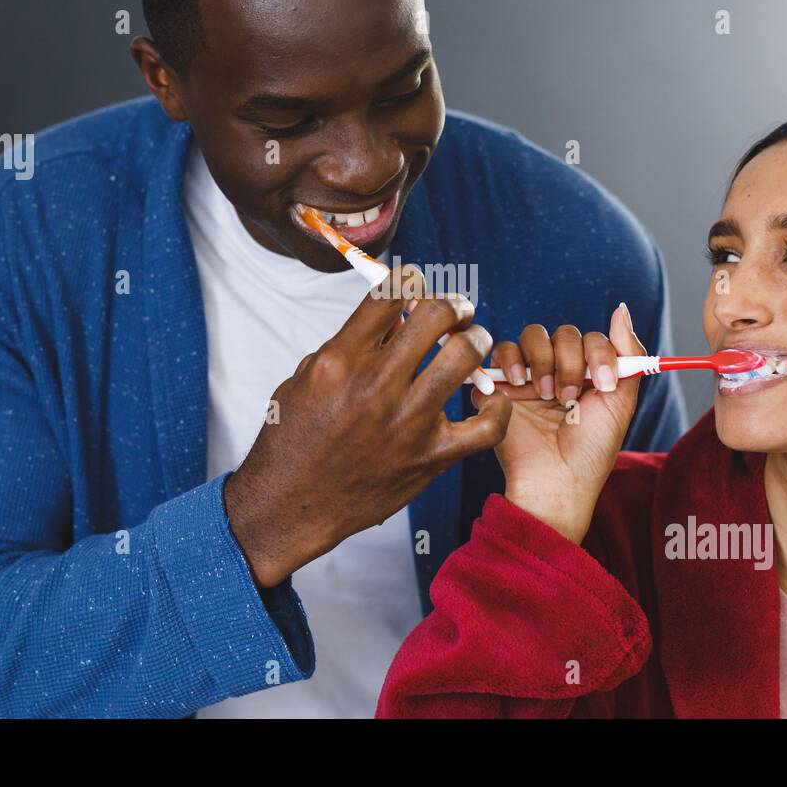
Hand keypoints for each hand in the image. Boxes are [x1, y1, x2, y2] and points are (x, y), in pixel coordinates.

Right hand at [224, 264, 512, 588]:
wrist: (289, 505)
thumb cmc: (293, 440)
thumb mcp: (306, 377)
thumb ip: (349, 344)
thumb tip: (394, 315)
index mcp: (340, 360)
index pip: (392, 293)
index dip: (412, 280)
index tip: (418, 287)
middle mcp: (376, 385)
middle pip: (436, 316)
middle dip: (452, 305)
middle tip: (456, 312)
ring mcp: (407, 423)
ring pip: (466, 357)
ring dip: (476, 341)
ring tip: (472, 345)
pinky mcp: (431, 457)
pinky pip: (487, 427)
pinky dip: (497, 410)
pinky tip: (490, 401)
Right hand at [475, 303, 643, 543]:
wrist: (557, 482)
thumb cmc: (592, 451)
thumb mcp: (620, 401)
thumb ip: (627, 353)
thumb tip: (620, 308)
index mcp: (587, 373)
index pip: (591, 338)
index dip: (598, 353)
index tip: (604, 385)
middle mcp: (558, 370)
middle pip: (562, 334)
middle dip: (570, 362)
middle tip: (569, 396)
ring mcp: (528, 376)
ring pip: (532, 336)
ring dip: (543, 360)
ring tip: (546, 393)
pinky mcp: (500, 386)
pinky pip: (500, 352)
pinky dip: (511, 360)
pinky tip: (521, 385)